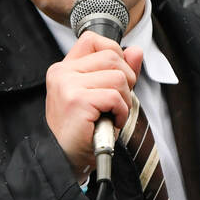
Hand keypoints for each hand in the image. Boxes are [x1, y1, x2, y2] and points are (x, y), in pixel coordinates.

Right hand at [45, 34, 143, 179]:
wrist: (66, 160)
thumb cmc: (82, 132)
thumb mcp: (102, 96)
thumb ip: (118, 71)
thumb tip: (136, 50)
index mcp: (65, 69)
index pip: (93, 39)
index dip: (114, 53)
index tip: (116, 77)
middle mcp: (63, 73)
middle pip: (112, 56)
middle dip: (126, 80)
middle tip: (118, 103)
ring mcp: (68, 85)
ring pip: (117, 76)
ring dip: (125, 99)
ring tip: (113, 114)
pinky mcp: (77, 100)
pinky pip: (115, 96)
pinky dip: (121, 112)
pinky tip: (111, 122)